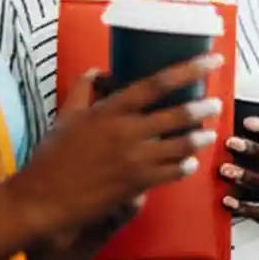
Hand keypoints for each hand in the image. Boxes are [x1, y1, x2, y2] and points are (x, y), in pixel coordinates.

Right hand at [3, 54, 225, 237]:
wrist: (43, 199)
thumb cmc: (52, 156)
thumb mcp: (66, 114)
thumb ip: (84, 88)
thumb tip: (99, 71)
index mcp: (110, 110)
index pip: (157, 83)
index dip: (188, 69)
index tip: (211, 60)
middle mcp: (127, 132)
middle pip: (177, 115)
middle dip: (202, 108)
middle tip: (215, 103)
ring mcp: (135, 160)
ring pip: (181, 145)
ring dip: (199, 138)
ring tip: (209, 133)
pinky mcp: (137, 185)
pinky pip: (171, 172)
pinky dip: (185, 166)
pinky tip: (190, 162)